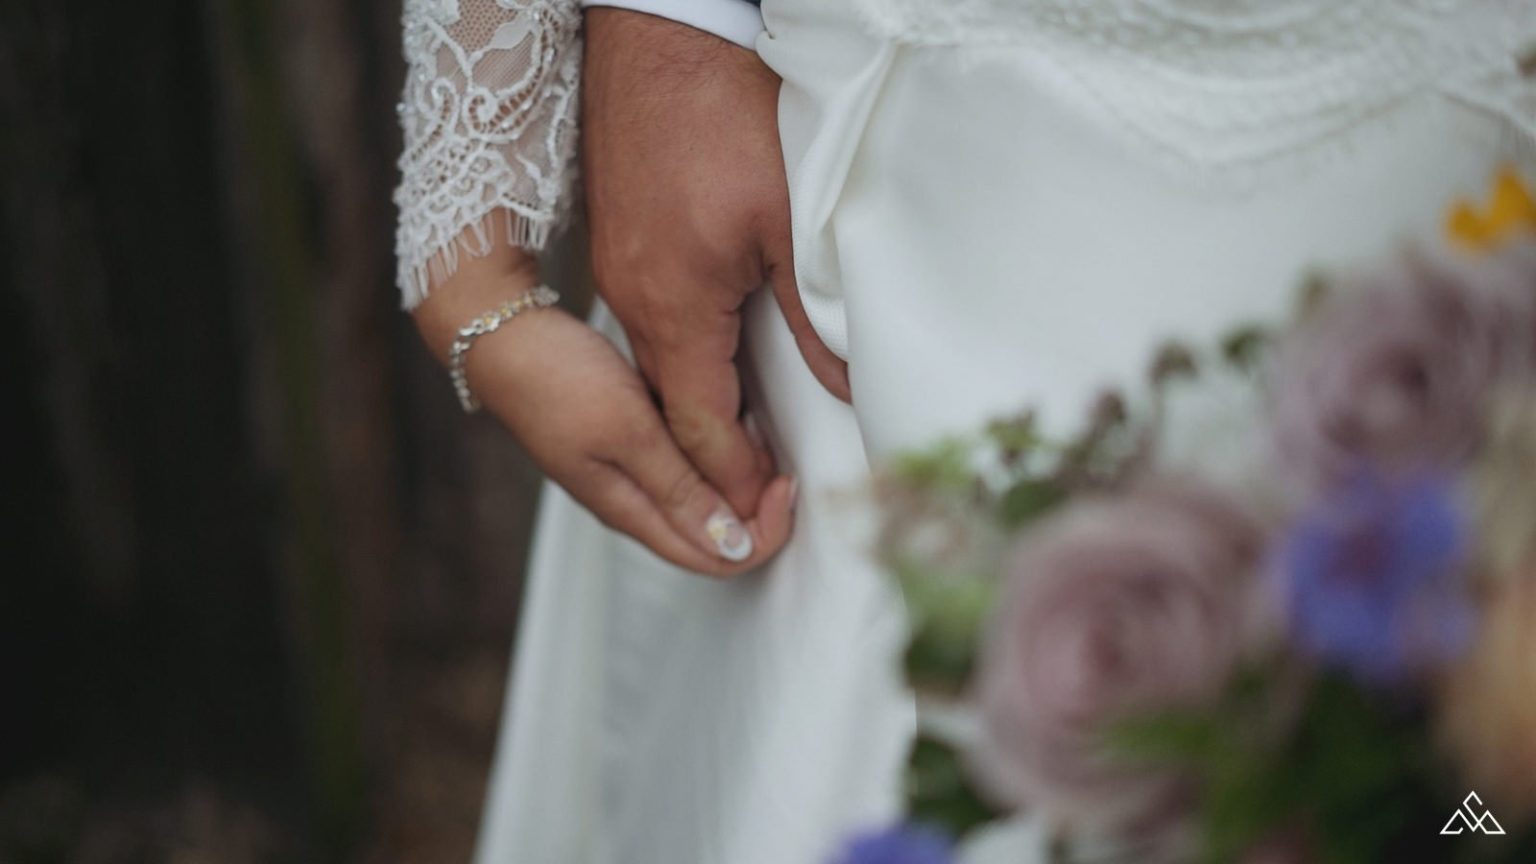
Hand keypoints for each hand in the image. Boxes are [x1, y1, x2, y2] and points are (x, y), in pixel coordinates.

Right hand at [411, 216, 794, 575]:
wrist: (501, 335)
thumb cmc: (557, 379)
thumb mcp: (628, 432)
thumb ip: (681, 489)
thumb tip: (734, 547)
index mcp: (632, 511)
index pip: (717, 558)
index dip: (763, 533)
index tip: (784, 483)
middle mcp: (633, 501)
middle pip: (715, 536)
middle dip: (758, 507)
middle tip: (781, 458)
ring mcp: (629, 473)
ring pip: (703, 500)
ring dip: (739, 479)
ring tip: (761, 434)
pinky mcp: (627, 442)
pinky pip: (686, 467)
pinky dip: (716, 452)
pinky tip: (730, 416)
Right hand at [581, 8, 849, 518]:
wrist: (656, 38)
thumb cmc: (721, 120)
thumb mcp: (787, 226)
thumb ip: (814, 318)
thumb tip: (847, 386)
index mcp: (671, 312)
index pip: (701, 431)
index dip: (737, 482)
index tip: (771, 517)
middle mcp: (633, 305)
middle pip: (671, 416)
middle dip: (716, 467)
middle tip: (767, 504)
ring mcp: (621, 275)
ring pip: (658, 376)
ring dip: (701, 418)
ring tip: (751, 455)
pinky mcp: (624, 247)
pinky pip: (651, 333)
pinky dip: (685, 370)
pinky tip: (718, 374)